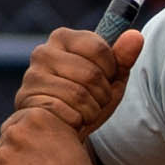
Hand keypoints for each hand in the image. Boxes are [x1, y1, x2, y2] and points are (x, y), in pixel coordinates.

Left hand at [0, 103, 104, 164]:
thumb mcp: (69, 140)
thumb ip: (45, 133)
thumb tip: (31, 141)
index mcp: (34, 117)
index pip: (14, 128)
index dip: (21, 148)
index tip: (30, 163)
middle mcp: (14, 133)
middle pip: (3, 149)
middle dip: (12, 164)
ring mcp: (0, 159)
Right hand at [14, 22, 137, 138]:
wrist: (58, 128)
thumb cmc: (86, 97)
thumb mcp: (110, 78)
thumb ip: (123, 57)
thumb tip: (136, 36)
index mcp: (63, 38)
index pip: (99, 48)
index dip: (111, 68)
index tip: (107, 77)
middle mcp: (43, 52)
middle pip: (91, 73)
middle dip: (102, 93)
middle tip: (96, 99)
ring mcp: (33, 76)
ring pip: (79, 94)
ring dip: (92, 110)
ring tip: (84, 111)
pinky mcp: (28, 101)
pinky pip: (67, 112)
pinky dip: (78, 121)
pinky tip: (71, 120)